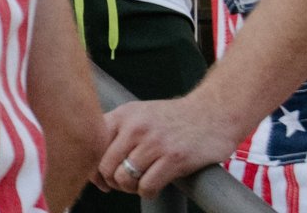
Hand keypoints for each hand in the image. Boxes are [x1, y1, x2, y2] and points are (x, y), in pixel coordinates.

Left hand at [96, 95, 245, 198]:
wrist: (213, 113)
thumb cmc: (174, 119)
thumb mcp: (140, 114)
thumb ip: (118, 133)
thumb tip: (95, 167)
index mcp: (123, 115)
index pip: (93, 145)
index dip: (93, 167)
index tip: (102, 179)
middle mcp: (135, 126)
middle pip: (106, 166)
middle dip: (112, 182)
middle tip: (125, 184)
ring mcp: (155, 142)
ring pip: (124, 179)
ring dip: (130, 189)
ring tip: (140, 184)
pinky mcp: (174, 158)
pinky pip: (147, 186)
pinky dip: (147, 193)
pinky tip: (154, 187)